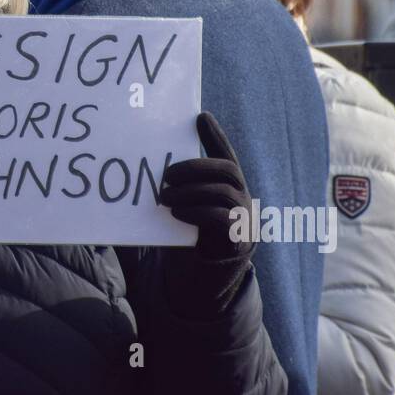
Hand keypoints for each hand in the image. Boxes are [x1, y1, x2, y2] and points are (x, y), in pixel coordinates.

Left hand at [159, 112, 253, 310]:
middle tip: (166, 175)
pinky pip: (222, 219)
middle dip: (196, 168)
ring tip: (164, 197)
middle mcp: (243, 198)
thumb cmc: (192, 236)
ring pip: (223, 193)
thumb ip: (180, 189)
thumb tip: (149, 168)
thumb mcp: (187, 208)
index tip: (201, 116)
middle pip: (228, 170)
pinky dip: (197, 213)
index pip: (226, 153)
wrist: (207, 278)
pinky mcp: (238, 240)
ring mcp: (245, 219)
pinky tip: (177, 213)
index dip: (216, 135)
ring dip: (191, 192)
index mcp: (231, 186)